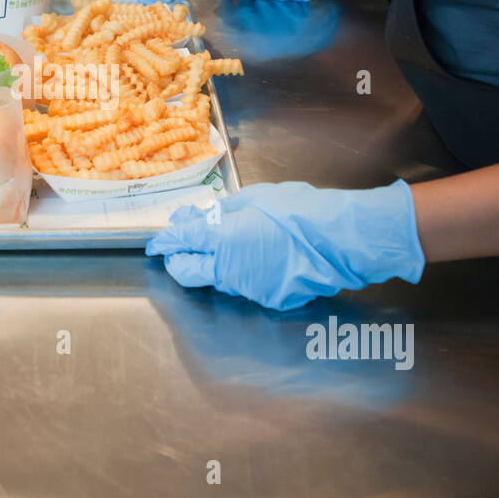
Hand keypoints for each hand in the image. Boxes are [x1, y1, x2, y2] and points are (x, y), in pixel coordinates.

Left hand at [146, 181, 424, 310]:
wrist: (340, 239)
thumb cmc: (302, 211)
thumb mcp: (257, 198)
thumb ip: (224, 211)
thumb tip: (202, 217)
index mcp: (223, 239)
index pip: (181, 242)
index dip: (166, 241)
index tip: (158, 242)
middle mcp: (230, 269)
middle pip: (187, 273)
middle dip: (177, 261)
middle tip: (180, 249)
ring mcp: (249, 288)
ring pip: (219, 280)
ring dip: (214, 266)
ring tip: (229, 245)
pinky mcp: (270, 299)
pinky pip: (248, 287)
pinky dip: (246, 273)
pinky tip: (261, 257)